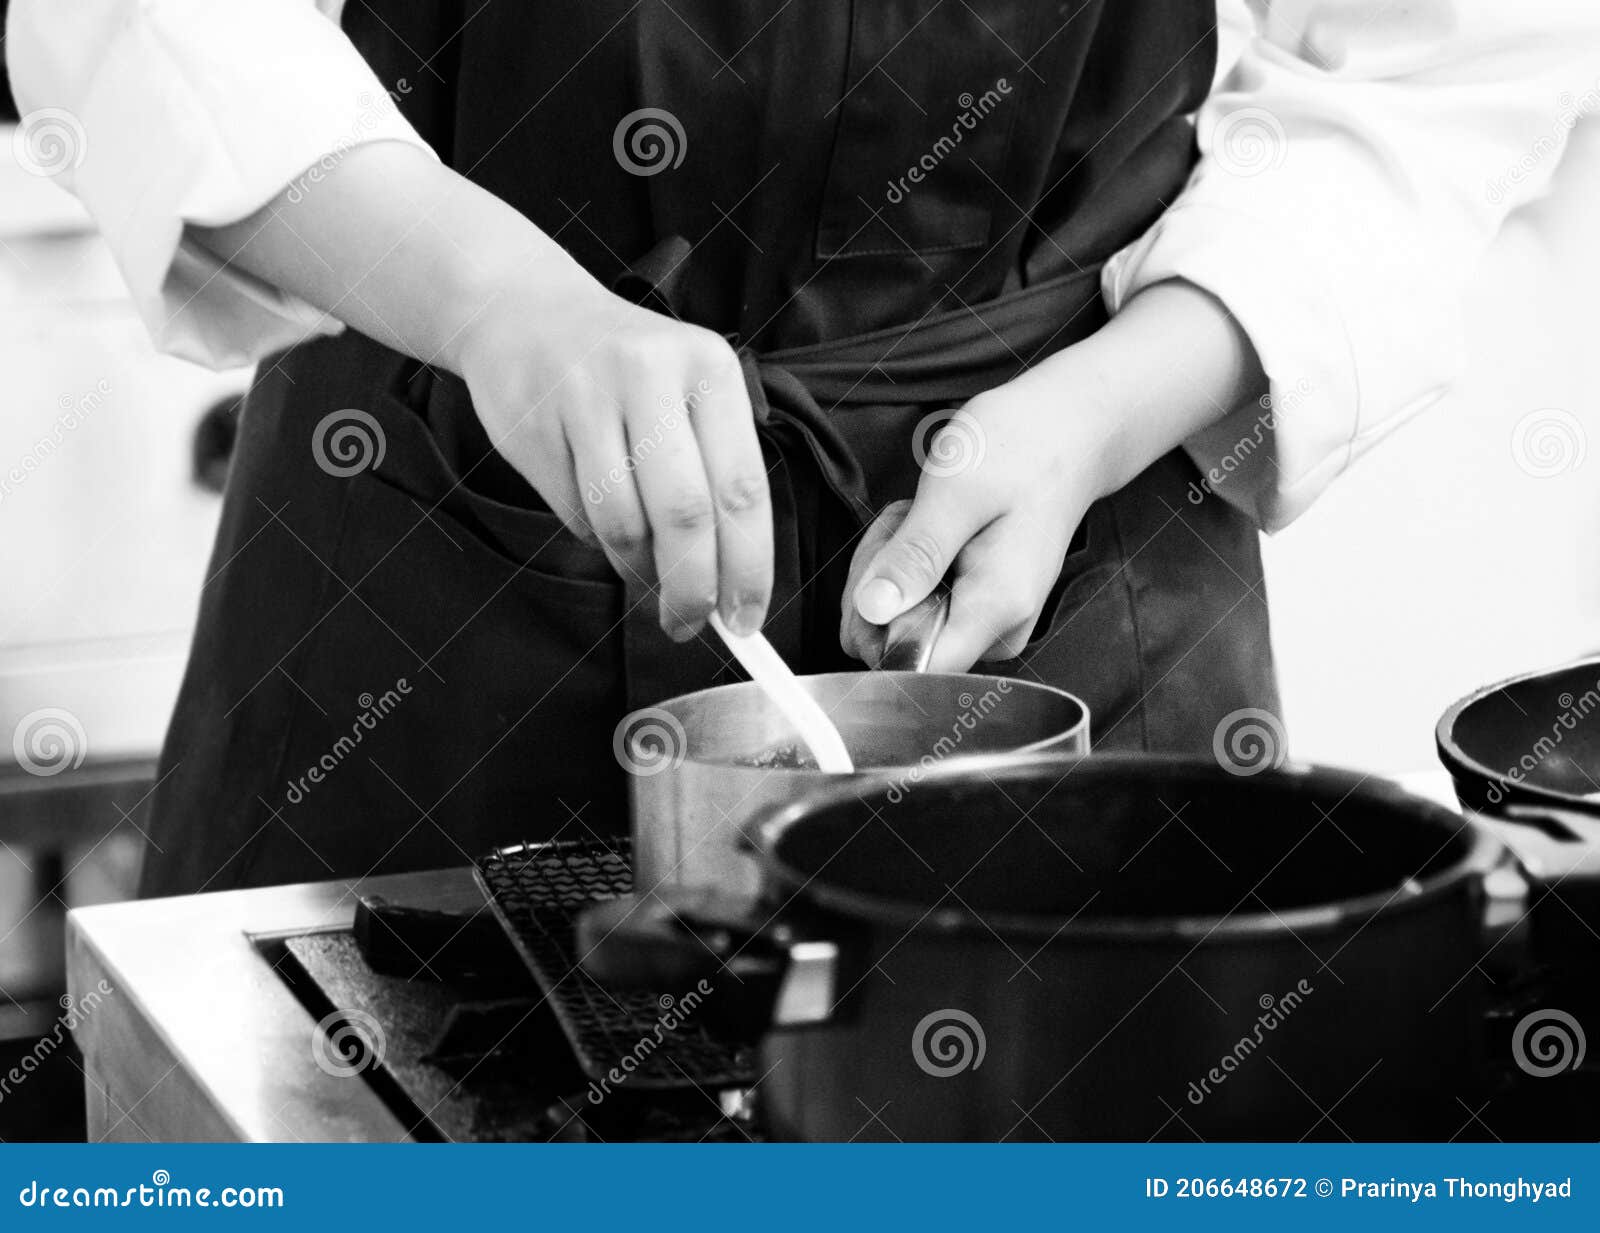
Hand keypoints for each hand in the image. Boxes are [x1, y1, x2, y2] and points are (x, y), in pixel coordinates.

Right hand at [456, 269, 770, 640]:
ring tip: (640, 570)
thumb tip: (731, 588)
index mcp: (709, 370)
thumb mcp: (687, 395)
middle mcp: (651, 375)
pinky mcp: (535, 423)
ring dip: (636, 568)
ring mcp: (586, 396)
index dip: (748, 566)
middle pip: (684, 514)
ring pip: (623, 523)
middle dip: (690, 587)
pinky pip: (575, 514)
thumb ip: (714, 477)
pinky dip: (592, 536)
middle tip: (686, 624)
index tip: (746, 618)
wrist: (522, 311)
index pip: (742, 488)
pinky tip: (594, 508)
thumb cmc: (626, 371)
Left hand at [839, 390, 1099, 673]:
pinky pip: (915, 605)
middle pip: (897, 643)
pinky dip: (906, 564)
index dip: (874, 627)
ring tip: (922, 516)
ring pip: (898, 622)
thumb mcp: (955, 491)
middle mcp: (998, 629)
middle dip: (878, 581)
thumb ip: (914, 556)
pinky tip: (929, 526)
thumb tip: (872, 612)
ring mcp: (989, 622)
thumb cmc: (1022, 450)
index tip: (882, 568)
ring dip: (891, 565)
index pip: (913, 668)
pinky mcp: (979, 609)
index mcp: (997, 607)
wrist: (1070, 433)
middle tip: (906, 522)